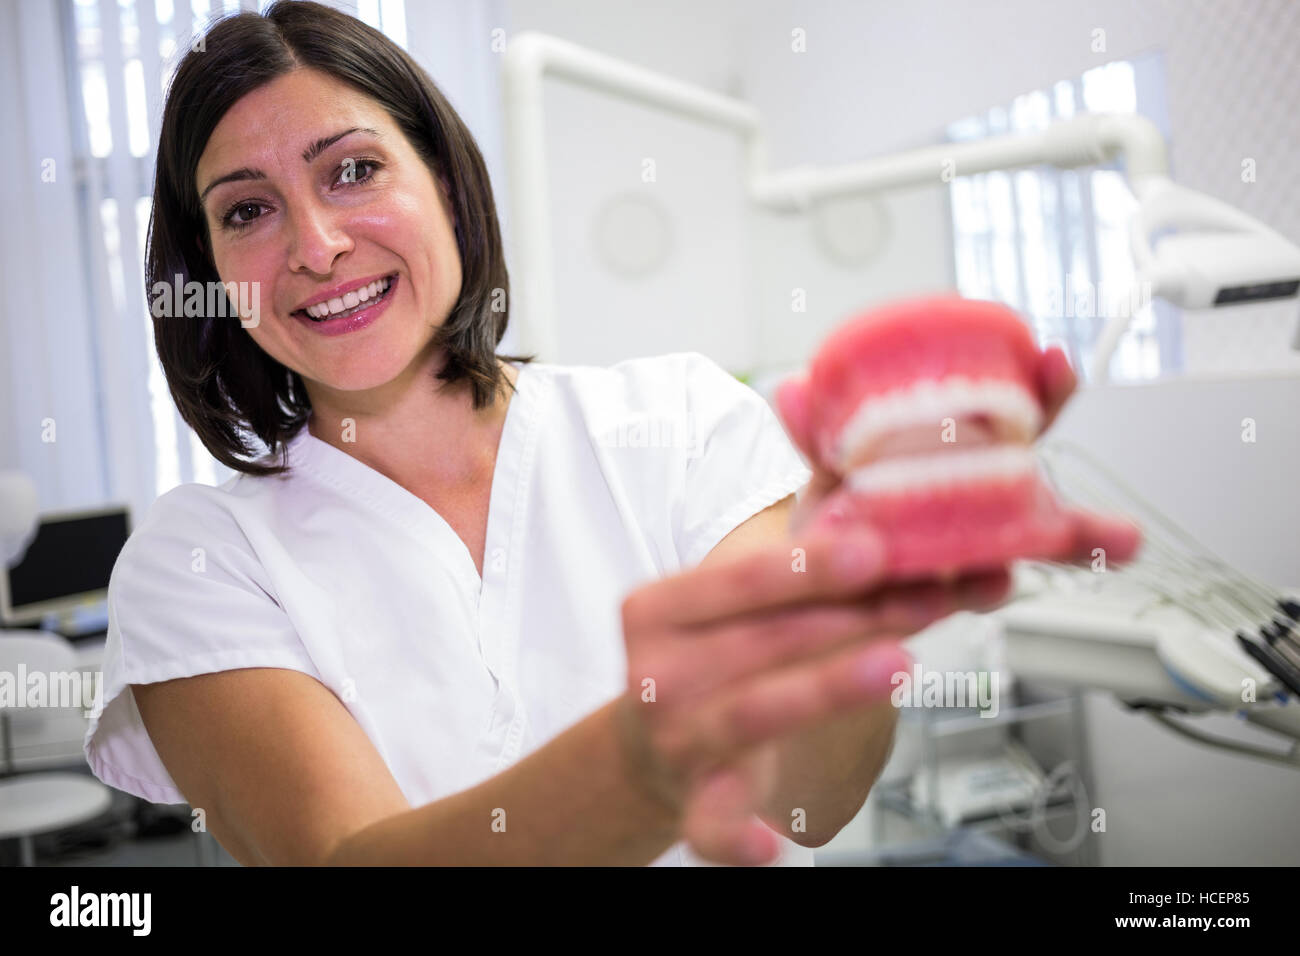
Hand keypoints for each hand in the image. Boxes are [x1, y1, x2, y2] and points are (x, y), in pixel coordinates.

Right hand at [616, 530, 1016, 865]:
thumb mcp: (729, 608)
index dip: (810, 565)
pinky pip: (712, 827)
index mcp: (656, 610)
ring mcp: (676, 740)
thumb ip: (801, 577)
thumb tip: (900, 542)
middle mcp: (658, 673)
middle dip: (854, 616)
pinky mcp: (694, 803)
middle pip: (764, 641)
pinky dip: (737, 840)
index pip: (741, 580)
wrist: (653, 740)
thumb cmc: (711, 657)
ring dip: (829, 686)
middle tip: (926, 596)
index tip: (874, 549)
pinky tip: (773, 845)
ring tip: (897, 662)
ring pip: (756, 713)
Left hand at [774, 344, 1140, 571]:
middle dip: (1086, 503)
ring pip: (1026, 549)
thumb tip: (791, 388)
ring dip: (1067, 545)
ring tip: (1106, 545)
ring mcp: (962, 551)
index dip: (1042, 389)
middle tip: (1123, 507)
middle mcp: (974, 505)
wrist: (803, 579)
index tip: (1055, 360)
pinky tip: (991, 580)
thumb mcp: (825, 465)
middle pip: (1039, 495)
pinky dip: (979, 587)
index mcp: (959, 457)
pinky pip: (966, 591)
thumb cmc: (834, 514)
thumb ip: (815, 432)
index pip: (1013, 417)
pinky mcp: (936, 592)